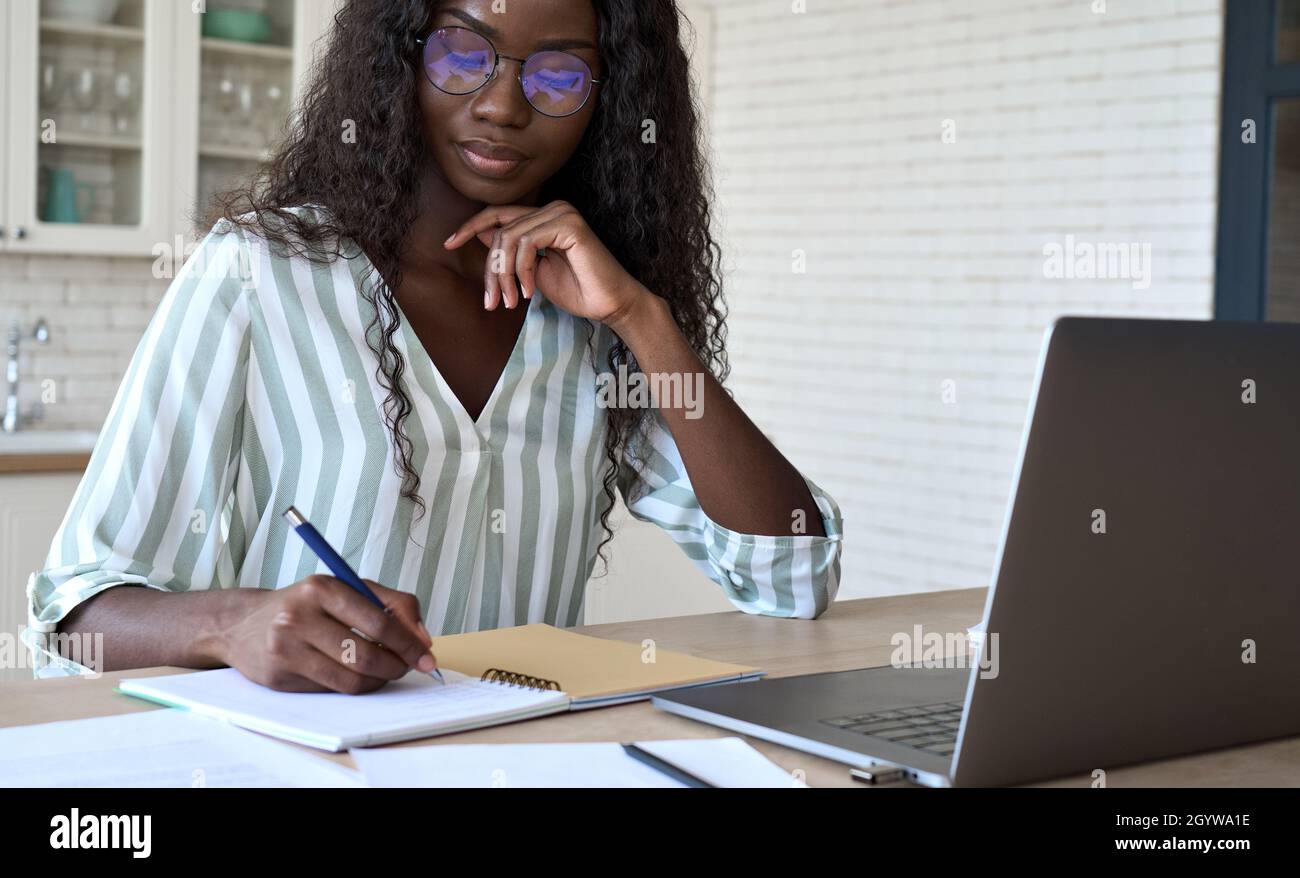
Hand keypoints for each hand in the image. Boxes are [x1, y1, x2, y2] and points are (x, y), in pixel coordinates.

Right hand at [217, 575, 437, 693]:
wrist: (241, 624)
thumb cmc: (306, 605)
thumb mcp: (346, 589)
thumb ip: (392, 604)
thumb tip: (422, 639)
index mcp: (321, 588)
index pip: (379, 622)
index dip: (409, 643)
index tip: (427, 655)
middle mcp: (299, 616)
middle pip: (366, 655)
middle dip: (397, 666)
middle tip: (409, 667)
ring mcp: (285, 649)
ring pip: (350, 679)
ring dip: (378, 680)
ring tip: (386, 671)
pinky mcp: (278, 677)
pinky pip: (331, 690)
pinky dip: (354, 686)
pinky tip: (358, 676)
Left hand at [445, 199, 651, 325]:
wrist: (609, 305)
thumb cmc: (577, 291)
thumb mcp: (532, 272)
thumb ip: (510, 253)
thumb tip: (481, 235)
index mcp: (544, 217)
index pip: (498, 214)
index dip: (470, 227)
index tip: (448, 244)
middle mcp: (553, 208)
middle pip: (499, 229)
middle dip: (491, 270)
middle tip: (493, 301)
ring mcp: (561, 213)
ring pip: (509, 238)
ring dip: (505, 275)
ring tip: (512, 301)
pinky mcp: (569, 224)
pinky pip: (527, 243)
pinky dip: (522, 271)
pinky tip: (530, 292)